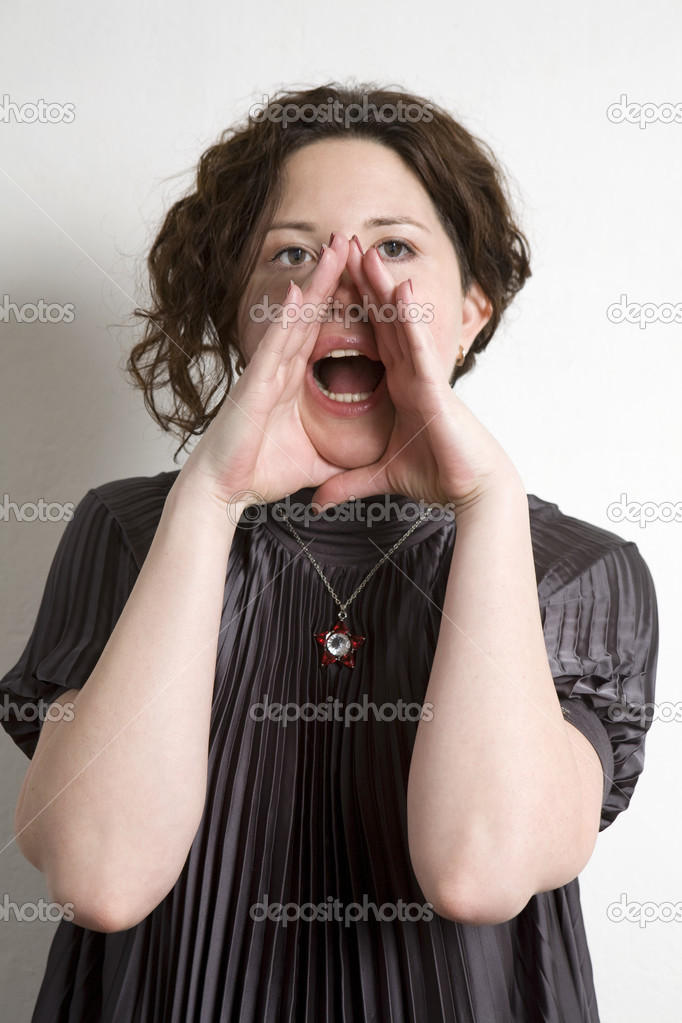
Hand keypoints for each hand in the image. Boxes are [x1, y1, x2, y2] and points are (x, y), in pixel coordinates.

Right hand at [179, 234, 354, 513]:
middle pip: (310, 315)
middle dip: (331, 278)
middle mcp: (278, 370)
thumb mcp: (313, 461)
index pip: (321, 335)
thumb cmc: (257, 474)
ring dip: (315, 283)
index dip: (340, 305)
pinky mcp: (254, 384)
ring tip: (335, 249)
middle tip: (350, 242)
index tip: (362, 279)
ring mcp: (265, 373)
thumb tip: (365, 461)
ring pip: (295, 319)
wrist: (223, 491)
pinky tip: (299, 290)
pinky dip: (285, 318)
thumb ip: (338, 453)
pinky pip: (274, 345)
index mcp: (291, 383)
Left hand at [312, 236, 521, 511]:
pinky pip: (418, 348)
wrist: (472, 491)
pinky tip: (400, 289)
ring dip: (384, 288)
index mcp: (400, 388)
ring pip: (401, 325)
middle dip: (366, 285)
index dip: (356, 310)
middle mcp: (412, 375)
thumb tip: (317, 503)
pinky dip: (409, 319)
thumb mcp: (379, 478)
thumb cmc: (439, 477)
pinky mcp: (435, 388)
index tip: (334, 282)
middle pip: (384, 321)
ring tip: (366, 252)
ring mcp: (425, 377)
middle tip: (346, 249)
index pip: (373, 340)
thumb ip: (347, 484)